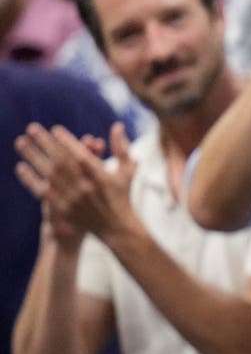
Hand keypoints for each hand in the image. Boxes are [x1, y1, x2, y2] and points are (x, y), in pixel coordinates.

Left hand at [14, 122, 139, 248]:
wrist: (116, 227)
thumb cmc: (122, 195)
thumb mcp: (127, 171)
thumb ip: (122, 148)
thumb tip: (117, 126)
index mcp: (101, 176)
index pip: (80, 155)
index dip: (67, 141)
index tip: (55, 129)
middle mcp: (86, 187)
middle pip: (61, 161)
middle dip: (45, 143)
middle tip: (32, 128)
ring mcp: (73, 199)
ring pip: (49, 174)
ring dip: (33, 156)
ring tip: (21, 142)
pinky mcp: (64, 209)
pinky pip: (43, 191)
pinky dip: (31, 179)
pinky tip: (21, 167)